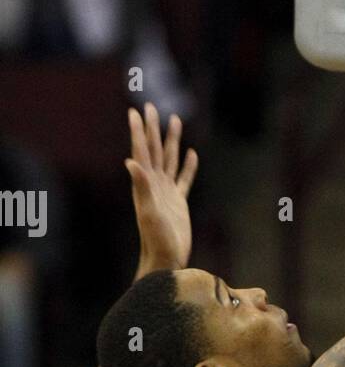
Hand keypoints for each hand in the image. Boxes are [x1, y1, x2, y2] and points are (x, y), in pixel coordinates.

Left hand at [126, 103, 197, 275]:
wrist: (166, 260)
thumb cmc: (157, 240)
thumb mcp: (149, 212)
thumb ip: (141, 186)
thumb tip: (130, 162)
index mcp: (146, 183)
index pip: (142, 151)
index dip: (139, 131)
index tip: (135, 111)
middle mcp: (154, 184)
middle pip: (154, 149)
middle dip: (153, 128)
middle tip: (150, 106)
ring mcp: (167, 192)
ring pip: (169, 159)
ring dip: (171, 140)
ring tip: (174, 120)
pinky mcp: (178, 202)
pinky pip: (184, 178)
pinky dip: (188, 165)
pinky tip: (192, 154)